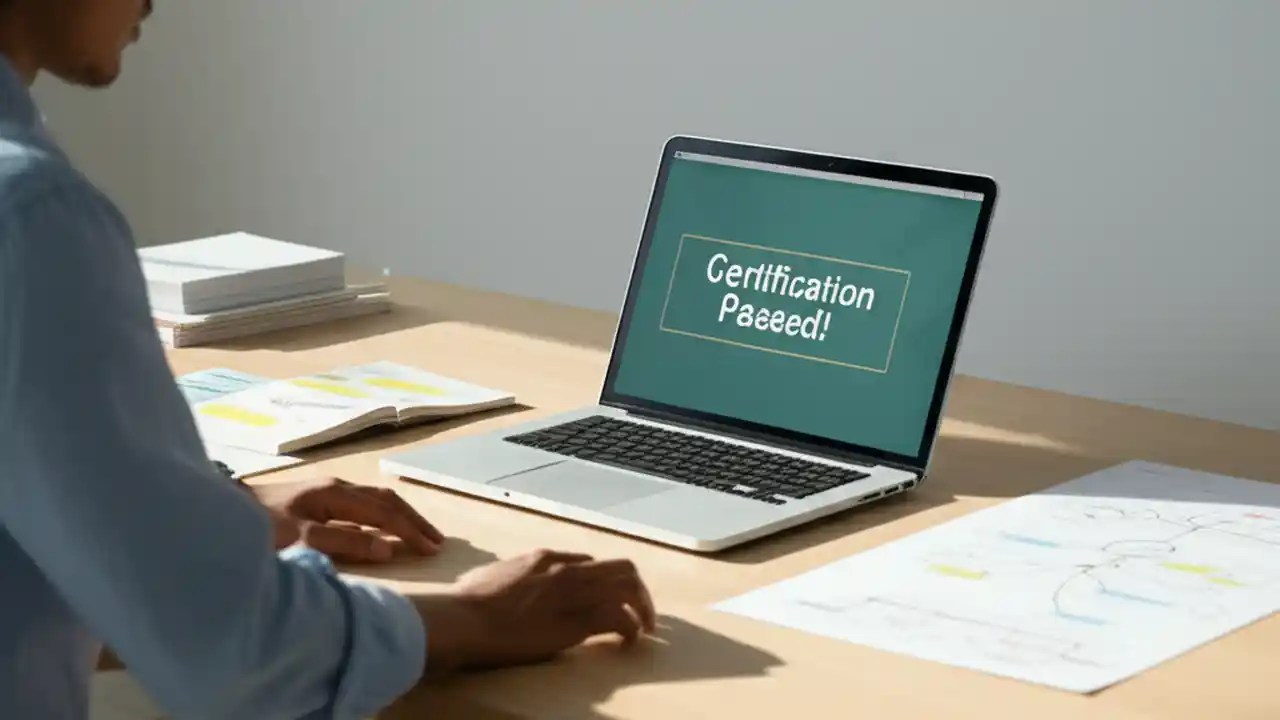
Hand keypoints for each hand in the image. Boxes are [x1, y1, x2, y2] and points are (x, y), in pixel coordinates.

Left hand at [253, 477, 442, 562]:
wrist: (220, 508)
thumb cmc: (258, 526)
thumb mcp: (301, 538)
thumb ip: (344, 544)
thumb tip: (387, 549)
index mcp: (336, 494)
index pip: (385, 512)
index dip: (410, 530)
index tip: (431, 549)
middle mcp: (336, 487)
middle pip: (386, 500)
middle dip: (413, 520)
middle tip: (436, 541)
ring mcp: (326, 490)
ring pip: (375, 499)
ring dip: (400, 516)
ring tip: (418, 532)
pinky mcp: (316, 497)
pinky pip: (362, 504)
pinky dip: (382, 515)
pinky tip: (381, 528)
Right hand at [414, 549, 656, 673]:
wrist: (465, 619)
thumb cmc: (466, 602)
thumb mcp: (490, 575)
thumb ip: (507, 576)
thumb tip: (501, 581)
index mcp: (545, 557)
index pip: (590, 561)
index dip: (604, 582)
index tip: (607, 598)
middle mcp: (566, 568)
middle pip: (621, 567)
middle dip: (637, 589)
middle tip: (642, 611)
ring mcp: (574, 592)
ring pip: (628, 587)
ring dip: (643, 608)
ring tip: (646, 628)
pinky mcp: (577, 620)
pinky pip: (620, 618)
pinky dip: (632, 628)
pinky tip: (630, 642)